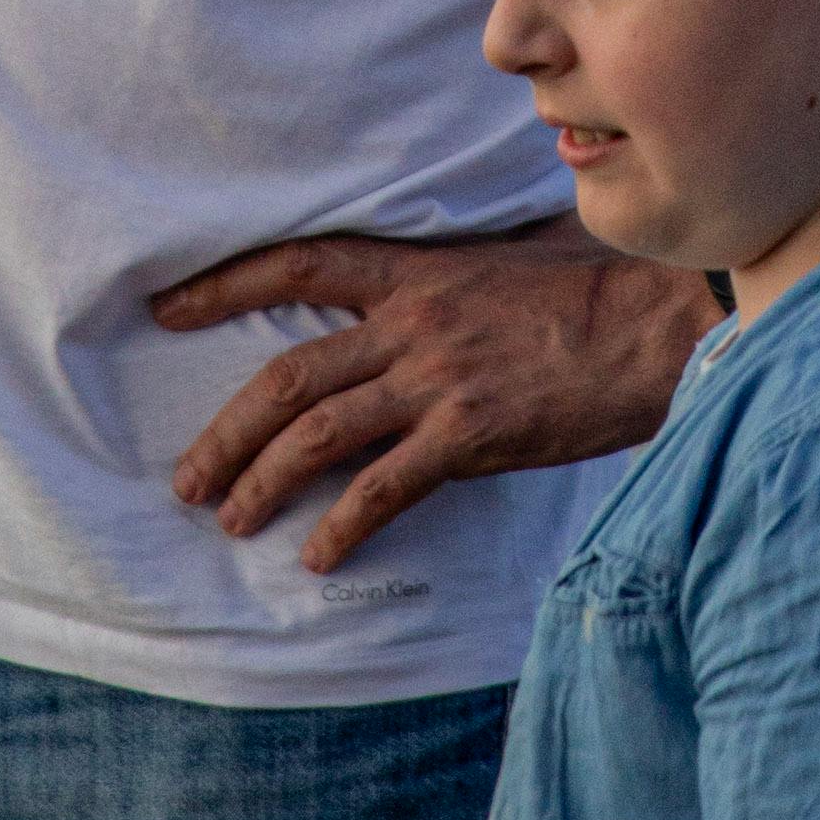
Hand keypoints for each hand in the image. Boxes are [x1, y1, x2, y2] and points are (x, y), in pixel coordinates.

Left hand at [154, 221, 711, 569]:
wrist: (654, 327)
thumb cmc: (584, 301)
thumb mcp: (497, 268)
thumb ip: (436, 292)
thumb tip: (397, 319)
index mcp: (414, 274)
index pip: (297, 263)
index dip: (223, 284)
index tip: (164, 308)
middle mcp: (412, 324)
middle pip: (288, 376)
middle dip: (225, 432)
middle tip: (187, 480)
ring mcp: (437, 380)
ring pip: (318, 434)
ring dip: (262, 482)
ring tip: (231, 521)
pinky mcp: (470, 434)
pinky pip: (385, 487)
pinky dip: (342, 524)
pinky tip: (319, 556)